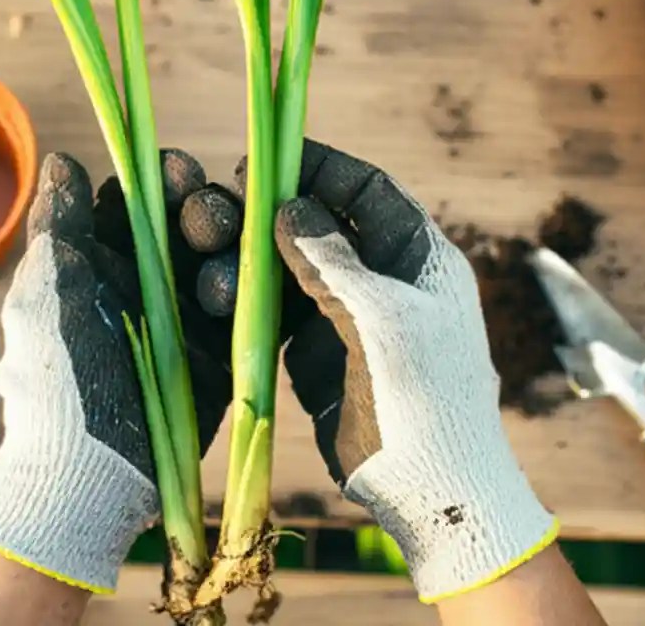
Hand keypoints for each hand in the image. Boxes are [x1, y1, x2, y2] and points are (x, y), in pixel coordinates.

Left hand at [0, 150, 231, 593]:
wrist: (88, 469)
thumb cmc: (55, 376)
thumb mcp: (46, 289)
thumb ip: (58, 223)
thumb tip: (60, 161)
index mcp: (98, 263)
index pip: (137, 203)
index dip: (160, 182)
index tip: (177, 172)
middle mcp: (144, 285)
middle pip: (187, 226)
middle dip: (203, 211)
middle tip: (206, 218)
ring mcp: (185, 320)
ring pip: (222, 261)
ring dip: (227, 255)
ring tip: (214, 283)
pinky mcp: (220, 357)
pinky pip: (250, 310)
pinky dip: (260, 293)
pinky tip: (254, 287)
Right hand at [181, 140, 557, 603]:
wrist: (431, 486)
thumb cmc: (423, 392)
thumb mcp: (381, 316)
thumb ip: (333, 261)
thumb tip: (290, 207)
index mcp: (420, 258)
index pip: (369, 192)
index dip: (323, 169)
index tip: (269, 159)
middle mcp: (386, 281)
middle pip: (325, 228)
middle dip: (276, 215)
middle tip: (224, 207)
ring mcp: (354, 319)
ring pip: (296, 273)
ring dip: (255, 264)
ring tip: (212, 259)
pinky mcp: (325, 357)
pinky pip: (283, 317)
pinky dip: (253, 307)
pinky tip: (217, 298)